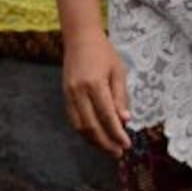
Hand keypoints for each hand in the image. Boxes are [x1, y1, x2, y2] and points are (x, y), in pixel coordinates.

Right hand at [61, 31, 131, 156]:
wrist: (80, 38)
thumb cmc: (103, 52)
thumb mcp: (118, 72)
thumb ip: (121, 97)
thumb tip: (125, 121)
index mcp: (94, 84)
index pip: (106, 116)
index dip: (117, 133)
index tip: (127, 144)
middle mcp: (78, 91)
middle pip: (91, 126)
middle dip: (106, 142)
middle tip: (118, 153)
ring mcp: (69, 94)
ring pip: (80, 127)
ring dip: (94, 141)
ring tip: (109, 149)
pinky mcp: (65, 96)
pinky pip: (74, 120)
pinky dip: (84, 132)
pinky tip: (96, 137)